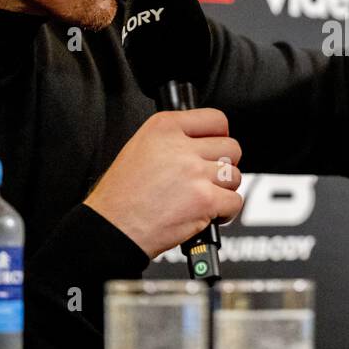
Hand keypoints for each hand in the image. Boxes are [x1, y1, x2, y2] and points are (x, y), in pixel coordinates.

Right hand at [85, 108, 242, 258]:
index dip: (218, 136)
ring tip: (204, 197)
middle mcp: (180, 146)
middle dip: (224, 164)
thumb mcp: (139, 148)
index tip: (215, 147)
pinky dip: (227, 211)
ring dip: (224, 189)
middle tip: (209, 177)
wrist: (112, 228)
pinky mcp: (205, 200)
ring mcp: (194, 173)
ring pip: (234, 175)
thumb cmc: (120, 196)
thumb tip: (202, 142)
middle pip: (230, 147)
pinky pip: (235, 201)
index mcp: (164, 127)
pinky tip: (210, 214)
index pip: (215, 119)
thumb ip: (172, 140)